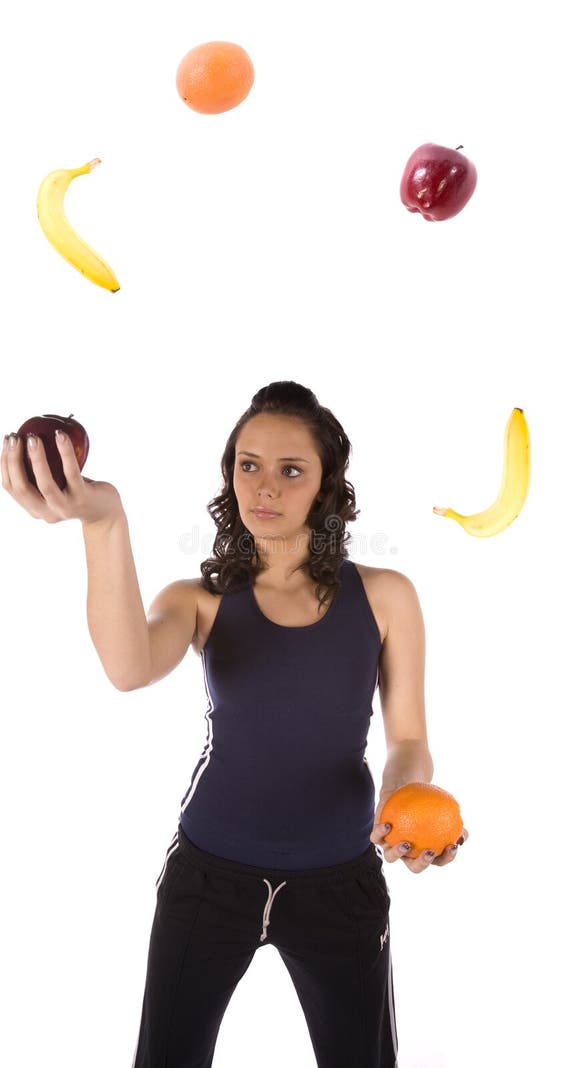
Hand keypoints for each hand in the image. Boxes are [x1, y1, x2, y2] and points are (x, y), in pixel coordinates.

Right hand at [2, 431, 123, 527]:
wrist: (106, 514)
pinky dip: (65, 452)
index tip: (7, 441)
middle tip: (15, 437)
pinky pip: (72, 472)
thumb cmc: (77, 492)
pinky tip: (61, 435)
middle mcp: (46, 512)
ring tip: (32, 437)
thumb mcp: (56, 486)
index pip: (11, 487)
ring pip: (45, 483)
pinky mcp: (82, 498)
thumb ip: (41, 473)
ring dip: (36, 458)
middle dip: (13, 460)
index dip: (4, 463)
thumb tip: (25, 438)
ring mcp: (65, 507)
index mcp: (34, 509)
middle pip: (22, 487)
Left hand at [370, 790, 468, 873]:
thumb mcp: (442, 809)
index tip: (452, 846)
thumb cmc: (426, 801)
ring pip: (391, 857)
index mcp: (424, 852)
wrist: (403, 788)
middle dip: (421, 864)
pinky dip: (381, 833)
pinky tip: (388, 825)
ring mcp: (391, 846)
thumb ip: (454, 822)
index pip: (438, 861)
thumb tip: (464, 834)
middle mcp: (407, 854)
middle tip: (429, 851)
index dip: (446, 858)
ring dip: (398, 853)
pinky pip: (377, 837)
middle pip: (414, 867)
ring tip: (406, 843)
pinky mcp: (377, 835)